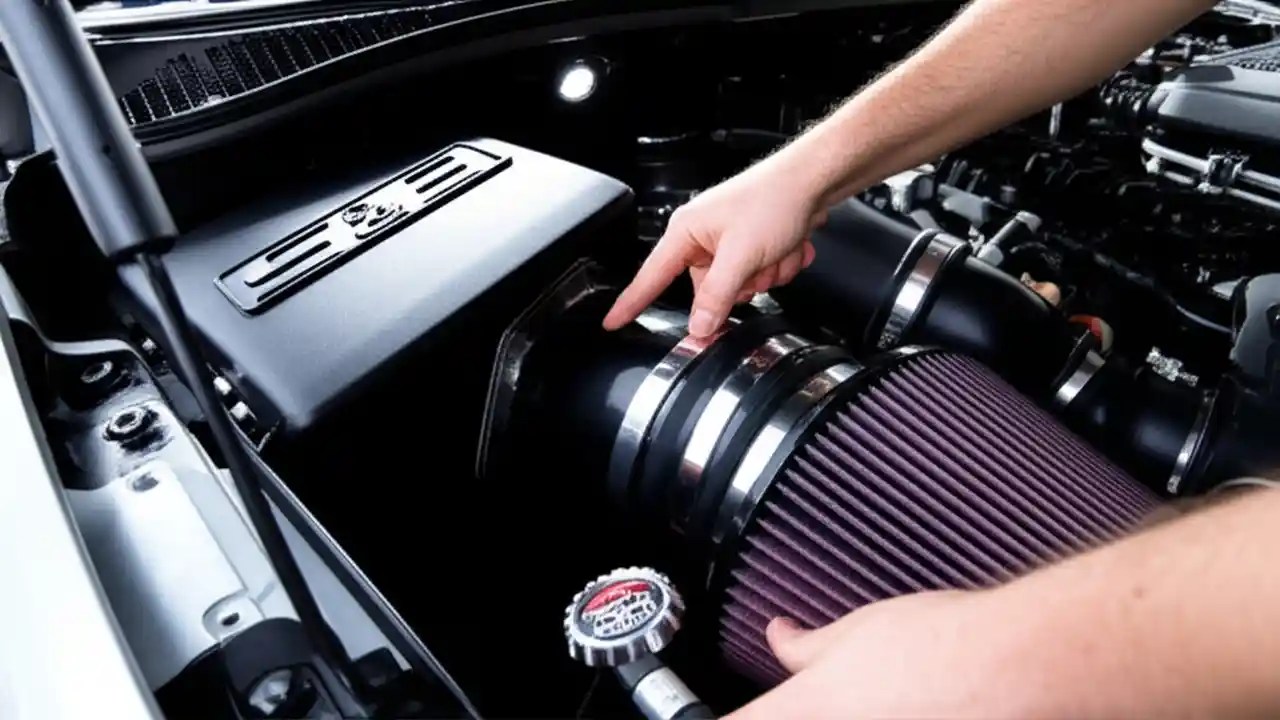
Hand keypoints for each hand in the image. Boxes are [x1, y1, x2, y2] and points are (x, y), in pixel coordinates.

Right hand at [602, 155, 826, 336]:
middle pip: (709, 290)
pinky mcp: (752, 243)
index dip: (632, 302)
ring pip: (742, 286)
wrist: (814, 179)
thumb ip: (716, 295)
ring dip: (767, 274)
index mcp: (687, 231)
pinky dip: (780, 265)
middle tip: (758, 263)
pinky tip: (789, 247)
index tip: (613, 322)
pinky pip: (761, 275)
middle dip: (743, 283)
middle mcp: (704, 235)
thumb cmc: (774, 198)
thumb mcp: (741, 254)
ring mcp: (729, 239)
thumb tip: (698, 326)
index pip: (651, 276)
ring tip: (778, 249)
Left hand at [722, 590, 1039, 719]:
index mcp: (804, 710)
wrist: (1015, 667)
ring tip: (885, 697)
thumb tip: (780, 635)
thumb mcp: (854, 631)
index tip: (719, 715)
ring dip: (858, 713)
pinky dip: (888, 718)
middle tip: (844, 692)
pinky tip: (905, 707)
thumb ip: (805, 645)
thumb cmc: (942, 644)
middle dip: (803, 710)